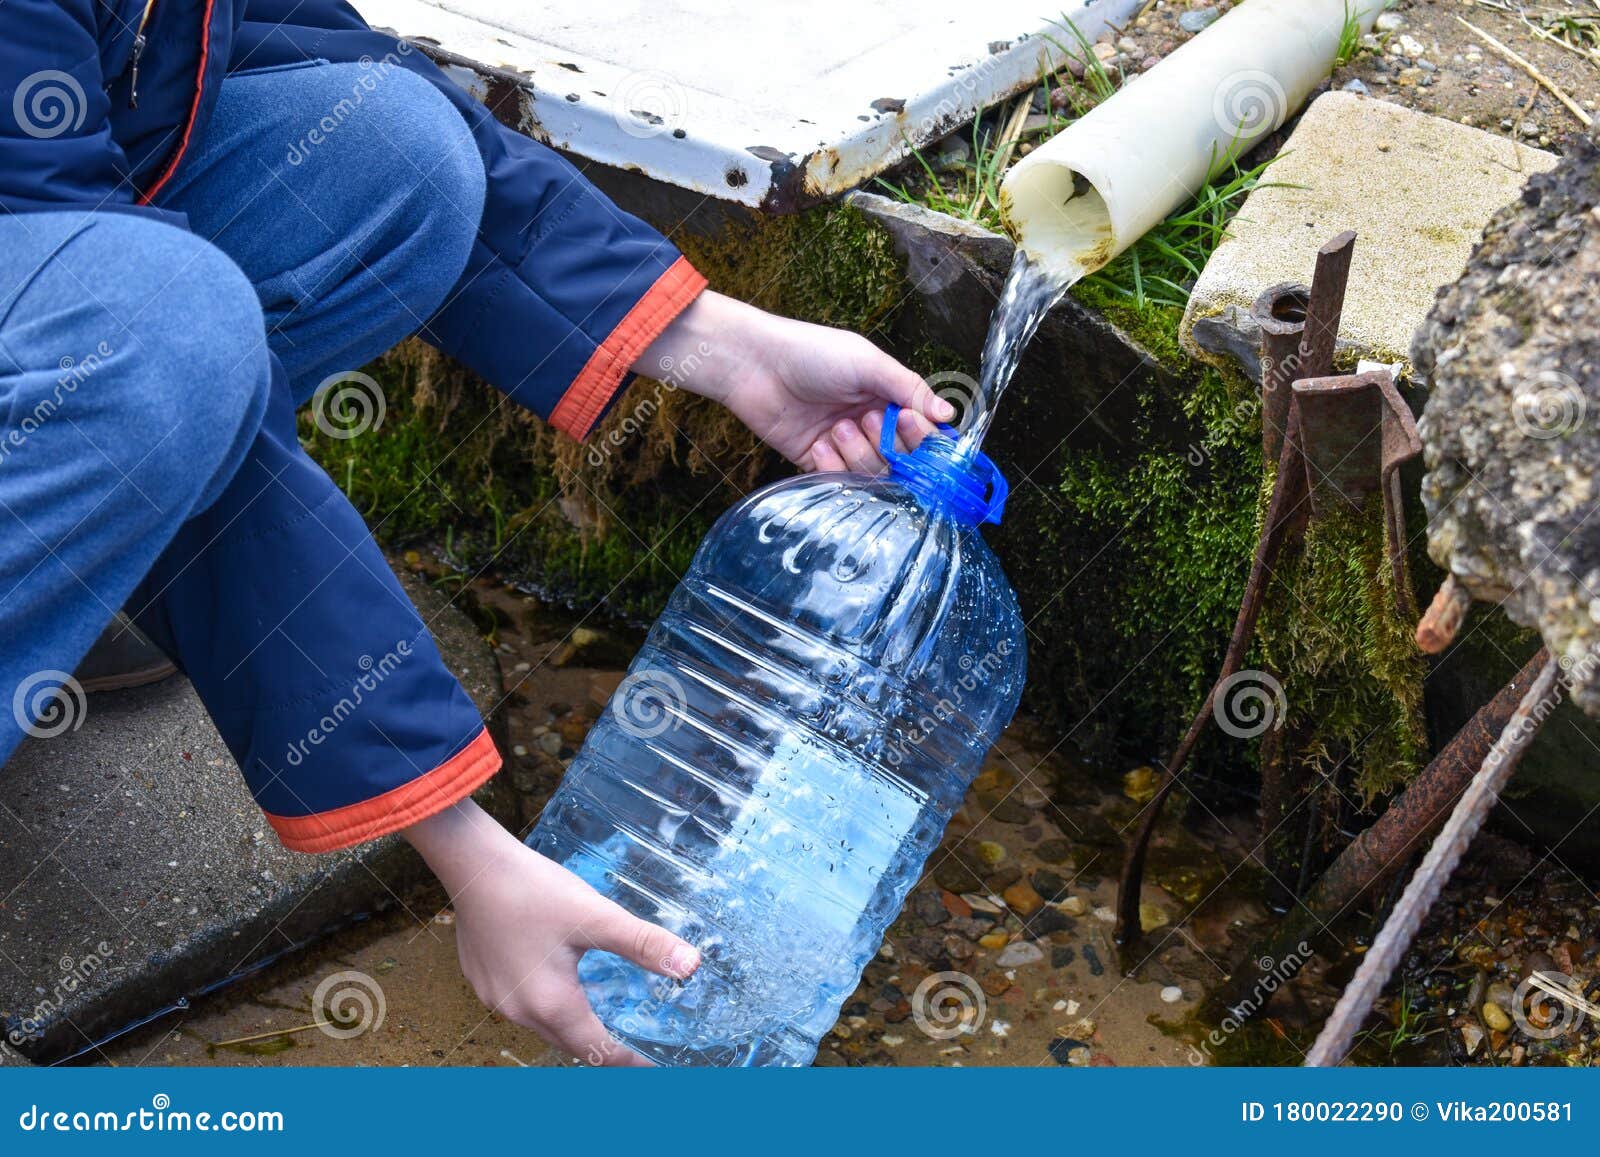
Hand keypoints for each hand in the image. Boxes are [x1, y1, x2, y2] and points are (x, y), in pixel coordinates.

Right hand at [402, 799, 698, 1065]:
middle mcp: (519, 1011)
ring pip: (543, 1026)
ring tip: (601, 1019)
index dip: (627, 1061)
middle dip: (602, 1048)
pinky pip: (523, 1006)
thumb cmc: (533, 889)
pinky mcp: (483, 980)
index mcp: (551, 1004)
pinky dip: (548, 1007)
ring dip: (573, 1027)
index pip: (597, 1050)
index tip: (651, 1066)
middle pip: (569, 1044)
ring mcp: (495, 998)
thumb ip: (644, 943)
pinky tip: (559, 985)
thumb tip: (691, 965)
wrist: (473, 864)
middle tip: (632, 1046)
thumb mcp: (596, 916)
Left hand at [638, 290, 955, 471]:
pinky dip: (831, 465)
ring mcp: (844, 444)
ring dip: (856, 452)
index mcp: (887, 396)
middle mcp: (870, 423)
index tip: (910, 423)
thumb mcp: (868, 363)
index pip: (922, 429)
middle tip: (866, 418)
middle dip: (886, 443)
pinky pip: (839, 481)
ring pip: (871, 472)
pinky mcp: (816, 462)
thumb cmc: (812, 353)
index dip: (921, 434)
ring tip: (835, 426)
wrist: (755, 366)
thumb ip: (909, 389)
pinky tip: (818, 444)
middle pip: (900, 457)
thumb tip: (948, 415)